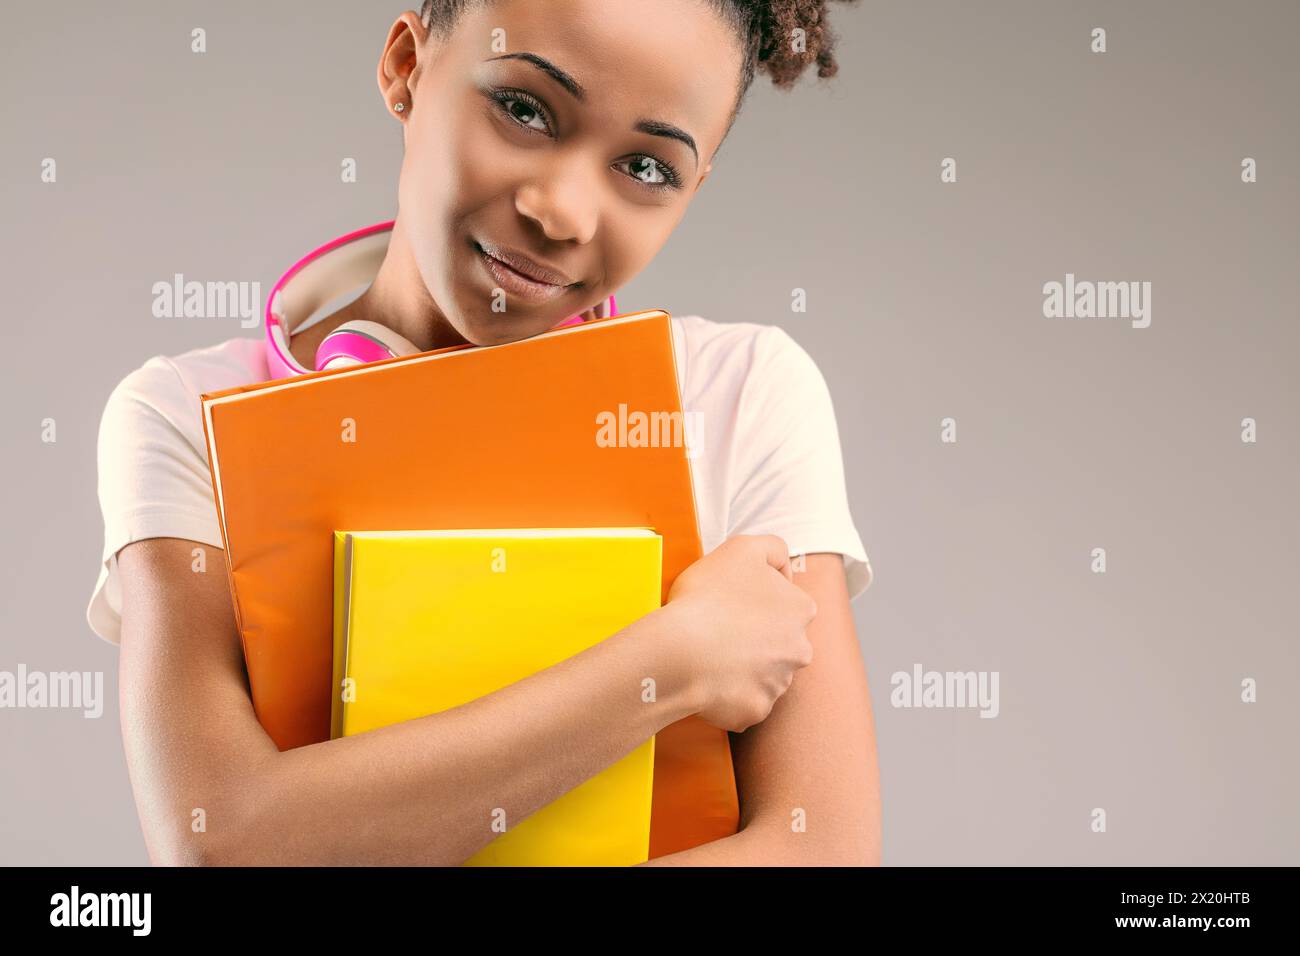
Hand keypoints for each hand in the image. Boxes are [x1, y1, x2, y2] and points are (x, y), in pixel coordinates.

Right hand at [662, 534, 816, 731]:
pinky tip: (707, 680)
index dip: (757, 599)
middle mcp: (800, 650)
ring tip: (709, 655)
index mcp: (801, 610)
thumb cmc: (708, 597)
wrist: (679, 652)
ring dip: (743, 667)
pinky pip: (743, 702)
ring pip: (763, 674)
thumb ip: (772, 548)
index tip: (730, 601)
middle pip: (779, 641)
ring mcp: (777, 684)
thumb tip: (783, 566)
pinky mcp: (754, 711)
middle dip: (756, 637)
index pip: (787, 602)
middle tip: (719, 629)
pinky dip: (728, 695)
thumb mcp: (742, 549)